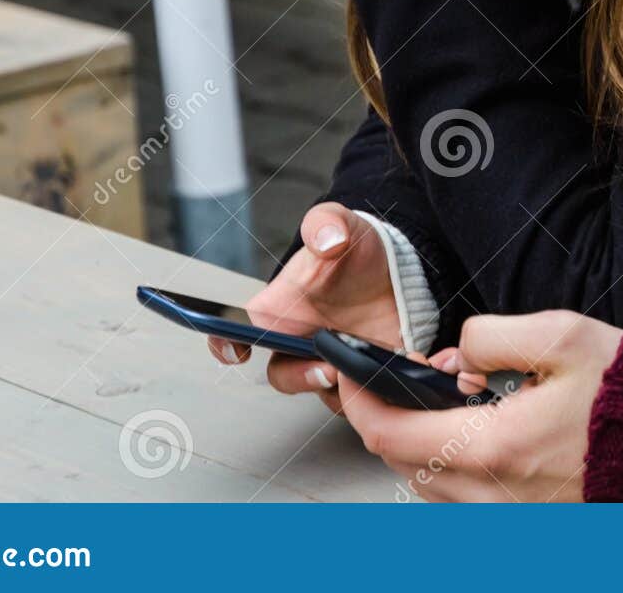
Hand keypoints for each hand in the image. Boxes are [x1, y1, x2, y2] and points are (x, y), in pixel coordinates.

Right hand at [206, 202, 398, 407]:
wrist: (396, 271)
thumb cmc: (356, 250)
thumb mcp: (342, 227)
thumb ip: (327, 225)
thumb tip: (326, 237)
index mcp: (279, 307)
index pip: (237, 331)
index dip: (226, 345)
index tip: (237, 352)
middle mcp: (297, 340)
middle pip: (282, 374)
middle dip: (300, 377)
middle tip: (327, 366)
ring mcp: (326, 359)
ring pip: (319, 391)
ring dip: (335, 386)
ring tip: (358, 365)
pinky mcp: (356, 374)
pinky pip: (353, 398)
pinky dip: (366, 391)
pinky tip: (381, 370)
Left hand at [335, 311, 622, 501]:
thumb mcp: (559, 335)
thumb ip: (492, 334)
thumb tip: (459, 351)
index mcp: (494, 447)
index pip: (390, 434)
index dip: (361, 398)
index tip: (351, 373)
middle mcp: (493, 495)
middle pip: (405, 464)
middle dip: (397, 416)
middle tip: (423, 375)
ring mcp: (508, 517)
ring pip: (433, 486)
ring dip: (428, 442)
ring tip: (463, 400)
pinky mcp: (526, 522)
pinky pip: (467, 499)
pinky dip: (458, 466)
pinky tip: (487, 433)